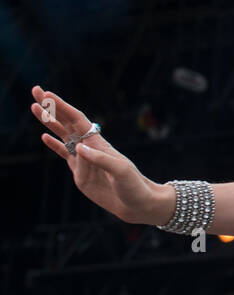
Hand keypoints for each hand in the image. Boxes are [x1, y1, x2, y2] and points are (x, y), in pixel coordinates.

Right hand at [30, 85, 166, 225]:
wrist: (138, 204)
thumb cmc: (134, 185)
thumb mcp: (121, 172)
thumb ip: (101, 160)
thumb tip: (79, 148)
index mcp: (99, 143)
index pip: (77, 120)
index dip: (62, 107)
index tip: (47, 95)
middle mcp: (89, 148)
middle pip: (67, 123)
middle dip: (51, 107)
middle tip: (36, 91)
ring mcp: (84, 160)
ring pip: (63, 136)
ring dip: (49, 122)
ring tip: (35, 108)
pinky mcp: (80, 173)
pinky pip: (65, 155)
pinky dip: (54, 145)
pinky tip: (44, 137)